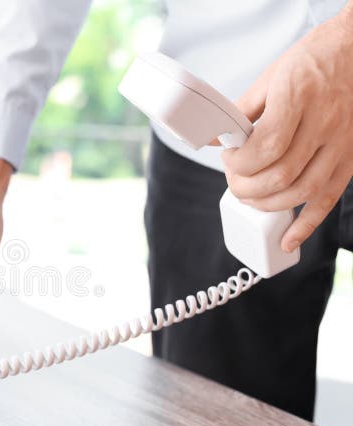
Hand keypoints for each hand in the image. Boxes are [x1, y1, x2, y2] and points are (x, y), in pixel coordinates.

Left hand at [222, 6, 352, 252]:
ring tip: (251, 197)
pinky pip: (329, 199)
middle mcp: (325, 122)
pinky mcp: (351, 159)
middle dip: (248, 187)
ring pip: (304, 191)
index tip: (229, 159)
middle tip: (235, 181)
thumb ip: (240, 112)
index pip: (266, 147)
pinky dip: (307, 224)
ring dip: (269, 205)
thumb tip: (212, 138)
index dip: (240, 163)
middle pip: (282, 174)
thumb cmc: (312, 61)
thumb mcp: (271, 77)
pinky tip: (287, 239)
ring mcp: (342, 143)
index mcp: (299, 98)